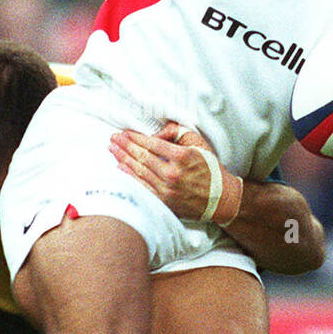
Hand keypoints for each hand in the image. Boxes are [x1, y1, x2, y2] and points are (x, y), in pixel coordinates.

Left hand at [109, 121, 242, 224]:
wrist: (220, 198)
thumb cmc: (210, 168)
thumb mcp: (199, 144)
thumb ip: (178, 133)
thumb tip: (157, 132)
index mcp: (182, 157)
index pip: (152, 144)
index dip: (136, 137)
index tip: (125, 132)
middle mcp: (173, 174)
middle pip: (142, 157)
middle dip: (125, 145)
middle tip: (113, 138)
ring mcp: (167, 189)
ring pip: (139, 171)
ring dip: (123, 158)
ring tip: (112, 149)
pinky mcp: (164, 201)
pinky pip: (142, 186)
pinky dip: (129, 176)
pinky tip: (120, 167)